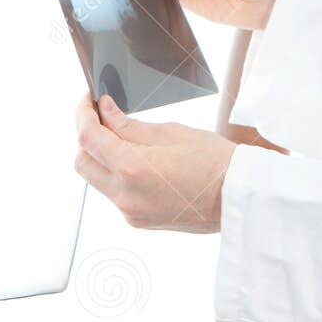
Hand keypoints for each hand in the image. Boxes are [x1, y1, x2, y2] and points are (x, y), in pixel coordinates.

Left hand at [74, 95, 236, 231]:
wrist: (238, 197)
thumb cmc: (215, 161)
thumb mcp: (172, 132)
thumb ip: (130, 125)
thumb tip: (105, 112)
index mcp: (133, 168)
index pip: (88, 138)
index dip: (83, 114)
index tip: (89, 100)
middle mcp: (125, 194)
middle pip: (82, 162)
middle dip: (87, 137)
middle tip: (103, 117)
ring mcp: (130, 211)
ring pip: (97, 179)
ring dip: (102, 156)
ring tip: (126, 138)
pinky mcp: (138, 220)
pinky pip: (115, 193)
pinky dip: (118, 174)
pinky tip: (140, 162)